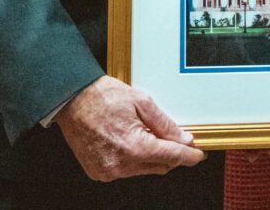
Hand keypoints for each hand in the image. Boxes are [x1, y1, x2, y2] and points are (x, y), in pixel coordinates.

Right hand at [55, 76, 203, 180]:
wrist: (72, 99)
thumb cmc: (102, 97)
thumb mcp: (142, 102)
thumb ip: (165, 124)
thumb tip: (183, 138)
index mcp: (134, 146)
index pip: (172, 157)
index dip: (188, 156)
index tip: (197, 155)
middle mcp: (121, 163)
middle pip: (160, 166)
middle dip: (168, 153)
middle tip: (168, 136)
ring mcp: (109, 171)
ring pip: (143, 169)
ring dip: (148, 155)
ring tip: (137, 131)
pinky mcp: (99, 172)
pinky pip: (125, 170)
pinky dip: (131, 159)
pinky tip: (124, 140)